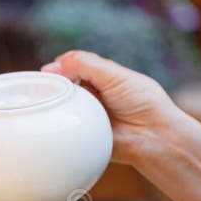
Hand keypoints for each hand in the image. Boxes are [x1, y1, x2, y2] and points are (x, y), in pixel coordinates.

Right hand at [41, 50, 189, 164]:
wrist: (154, 135)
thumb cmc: (142, 102)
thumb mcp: (113, 75)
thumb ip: (85, 64)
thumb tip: (52, 66)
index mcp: (97, 76)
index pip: (69, 67)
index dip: (57, 69)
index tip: (48, 74)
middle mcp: (89, 95)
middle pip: (61, 88)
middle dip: (52, 88)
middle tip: (46, 92)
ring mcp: (84, 116)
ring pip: (59, 108)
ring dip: (53, 107)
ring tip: (49, 107)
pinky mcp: (82, 135)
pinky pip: (64, 131)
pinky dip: (57, 127)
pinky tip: (52, 124)